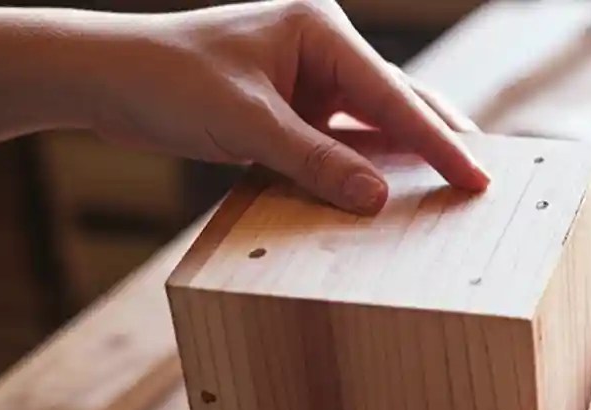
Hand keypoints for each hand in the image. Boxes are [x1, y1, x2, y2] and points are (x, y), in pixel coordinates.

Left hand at [86, 0, 489, 213]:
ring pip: (374, 122)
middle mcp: (321, 48)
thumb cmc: (166, 80)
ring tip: (456, 184)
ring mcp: (308, 78)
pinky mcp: (292, 107)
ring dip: (408, 154)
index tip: (478, 176)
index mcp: (318, 29)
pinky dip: (366, 165)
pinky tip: (394, 189)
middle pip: (397, 100)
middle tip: (485, 178)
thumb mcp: (247, 124)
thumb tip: (377, 199)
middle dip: (440, 138)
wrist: (105, 78)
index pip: (393, 94)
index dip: (439, 142)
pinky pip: (343, 140)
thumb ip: (316, 161)